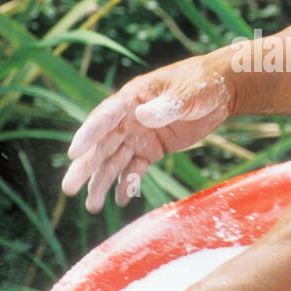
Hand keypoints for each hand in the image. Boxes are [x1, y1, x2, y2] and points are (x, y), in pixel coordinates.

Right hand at [62, 52, 234, 211]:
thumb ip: (166, 106)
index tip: (73, 152)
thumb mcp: (187, 93)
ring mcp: (140, 135)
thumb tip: (141, 116)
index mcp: (132, 97)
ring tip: (92, 206)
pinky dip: (128, 184)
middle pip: (102, 145)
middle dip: (86, 167)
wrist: (222, 90)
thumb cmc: (202, 83)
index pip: (104, 117)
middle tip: (69, 189)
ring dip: (103, 182)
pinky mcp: (153, 149)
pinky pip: (136, 169)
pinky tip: (120, 200)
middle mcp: (129, 118)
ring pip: (115, 161)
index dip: (88, 134)